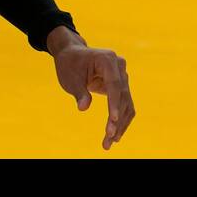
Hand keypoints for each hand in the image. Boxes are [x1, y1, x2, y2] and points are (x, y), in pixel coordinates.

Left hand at [50, 30, 135, 149]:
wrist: (72, 55)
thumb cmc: (69, 65)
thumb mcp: (70, 79)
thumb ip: (79, 92)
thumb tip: (83, 107)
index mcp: (107, 60)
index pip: (114, 84)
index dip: (114, 103)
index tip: (113, 120)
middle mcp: (119, 67)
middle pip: (123, 96)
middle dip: (117, 119)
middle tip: (109, 139)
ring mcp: (122, 76)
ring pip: (126, 103)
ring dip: (120, 124)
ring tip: (110, 142)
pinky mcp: (121, 86)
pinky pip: (124, 104)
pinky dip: (121, 119)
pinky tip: (115, 135)